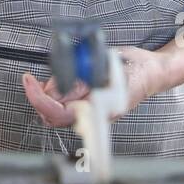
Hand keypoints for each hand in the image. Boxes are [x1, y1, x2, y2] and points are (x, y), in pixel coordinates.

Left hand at [22, 47, 168, 127]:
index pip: (60, 114)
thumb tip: (56, 90)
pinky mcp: (87, 105)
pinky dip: (53, 92)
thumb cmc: (137, 70)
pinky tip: (53, 81)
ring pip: (55, 111)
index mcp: (100, 110)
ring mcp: (90, 112)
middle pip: (52, 116)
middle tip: (32, 78)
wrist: (152, 72)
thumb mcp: (111, 68)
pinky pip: (62, 105)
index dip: (41, 100)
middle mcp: (93, 115)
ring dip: (45, 94)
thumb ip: (84, 80)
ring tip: (45, 77)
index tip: (30, 82)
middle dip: (38, 97)